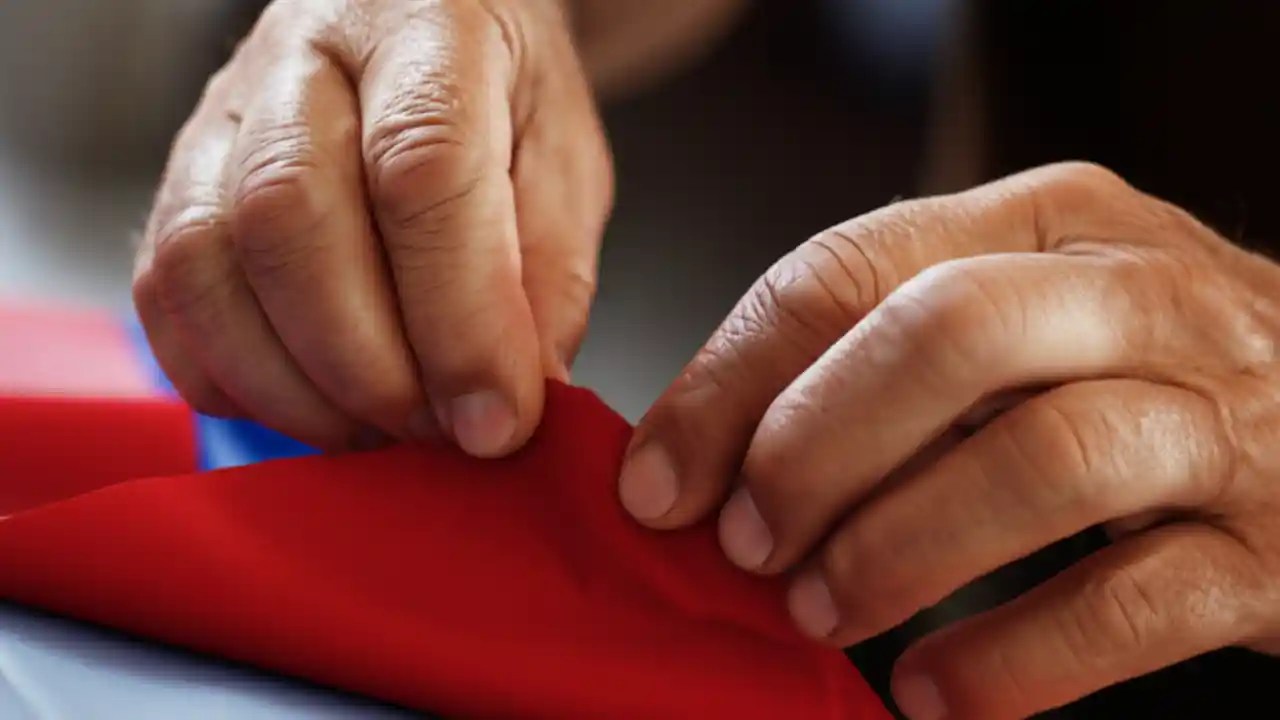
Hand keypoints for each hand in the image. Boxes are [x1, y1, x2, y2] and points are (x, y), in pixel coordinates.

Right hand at [133, 0, 611, 455]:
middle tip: (436, 428)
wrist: (423, 29)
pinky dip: (233, 377)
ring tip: (378, 428)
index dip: (460, 319)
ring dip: (296, 386)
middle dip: (368, 364)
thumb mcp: (564, 165)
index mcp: (426, 29)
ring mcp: (222, 115)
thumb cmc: (502, 97)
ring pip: (207, 262)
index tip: (496, 419)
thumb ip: (546, 277)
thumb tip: (506, 406)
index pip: (421, 170)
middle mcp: (304, 57)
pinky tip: (309, 401)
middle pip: (290, 216)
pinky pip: (165, 296)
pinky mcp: (177, 178)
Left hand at [619, 162, 1279, 717]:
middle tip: (745, 542)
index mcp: (1049, 223)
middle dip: (816, 445)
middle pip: (951, 335)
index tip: (659, 479)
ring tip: (820, 612)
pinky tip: (930, 691)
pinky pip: (1132, 603)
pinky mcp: (1271, 548)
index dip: (736, 378)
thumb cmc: (1127, 371)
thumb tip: (700, 457)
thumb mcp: (1011, 324)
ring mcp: (1219, 417)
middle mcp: (1141, 295)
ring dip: (901, 547)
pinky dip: (1012, 658)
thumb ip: (876, 362)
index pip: (855, 269)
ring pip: (1042, 460)